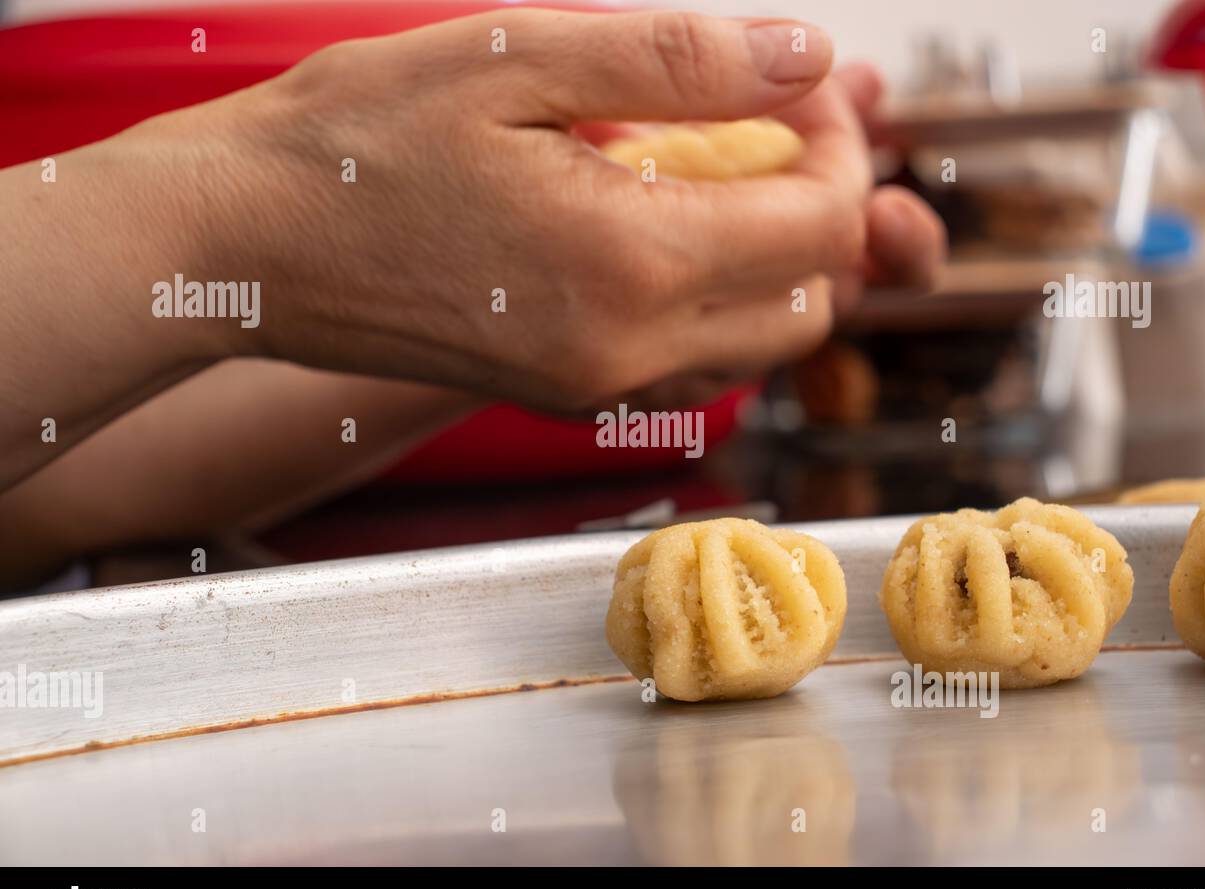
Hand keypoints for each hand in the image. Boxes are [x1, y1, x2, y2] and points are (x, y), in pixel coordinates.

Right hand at [171, 9, 866, 411]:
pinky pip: (691, 369)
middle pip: (808, 301)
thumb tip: (802, 57)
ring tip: (720, 175)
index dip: (838, 145)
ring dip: (772, 261)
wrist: (244, 244)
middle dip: (820, 209)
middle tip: (772, 128)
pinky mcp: (565, 394)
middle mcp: (630, 351)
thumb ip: (680, 61)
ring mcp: (596, 388)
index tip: (802, 87)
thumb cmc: (354, 145)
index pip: (820, 224)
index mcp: (633, 264)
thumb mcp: (518, 60)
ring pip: (757, 345)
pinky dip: (715, 304)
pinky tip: (663, 234)